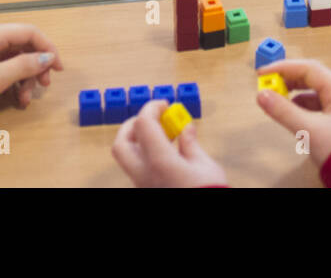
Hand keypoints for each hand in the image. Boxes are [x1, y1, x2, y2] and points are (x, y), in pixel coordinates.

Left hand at [0, 24, 61, 131]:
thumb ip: (23, 66)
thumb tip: (47, 57)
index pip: (31, 32)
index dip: (48, 48)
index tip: (58, 68)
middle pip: (25, 46)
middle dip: (37, 66)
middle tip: (44, 86)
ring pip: (16, 60)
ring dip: (26, 79)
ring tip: (24, 100)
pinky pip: (6, 70)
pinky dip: (14, 83)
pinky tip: (16, 99)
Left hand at [112, 99, 227, 186]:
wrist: (204, 225)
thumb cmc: (208, 193)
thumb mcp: (205, 166)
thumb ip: (190, 144)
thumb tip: (185, 127)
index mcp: (160, 162)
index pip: (143, 125)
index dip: (151, 108)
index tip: (163, 104)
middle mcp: (145, 175)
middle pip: (121, 144)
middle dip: (132, 126)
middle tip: (151, 118)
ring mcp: (143, 186)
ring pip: (129, 158)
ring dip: (141, 141)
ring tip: (165, 135)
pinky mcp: (147, 191)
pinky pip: (140, 169)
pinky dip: (148, 155)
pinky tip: (168, 153)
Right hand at [255, 59, 330, 168]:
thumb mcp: (309, 130)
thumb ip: (284, 111)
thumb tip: (262, 95)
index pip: (309, 69)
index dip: (284, 68)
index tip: (263, 73)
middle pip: (310, 79)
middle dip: (287, 80)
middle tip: (267, 85)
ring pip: (312, 94)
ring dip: (292, 94)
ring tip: (276, 100)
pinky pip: (315, 108)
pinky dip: (300, 108)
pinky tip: (290, 114)